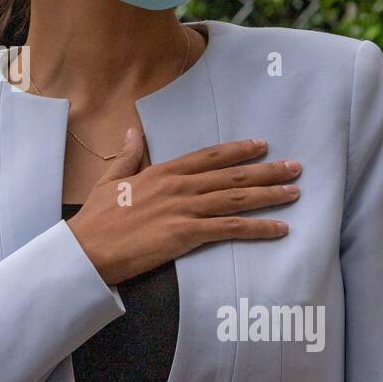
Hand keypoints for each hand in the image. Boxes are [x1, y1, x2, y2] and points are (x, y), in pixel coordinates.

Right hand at [67, 132, 299, 285]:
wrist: (87, 248)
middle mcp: (178, 187)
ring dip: (270, 195)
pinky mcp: (187, 235)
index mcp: (162, 172)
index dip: (237, 151)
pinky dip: (259, 228)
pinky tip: (280, 229)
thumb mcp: (111, 180)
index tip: (261, 145)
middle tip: (295, 167)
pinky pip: (231, 229)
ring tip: (294, 192)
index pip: (208, 157)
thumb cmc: (96, 219)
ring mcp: (184, 210)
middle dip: (267, 171)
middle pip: (231, 176)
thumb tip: (132, 132)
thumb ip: (128, 156)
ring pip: (237, 199)